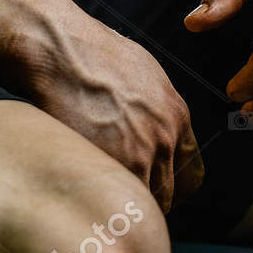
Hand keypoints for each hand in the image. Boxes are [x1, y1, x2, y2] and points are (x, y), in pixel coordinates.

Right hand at [1, 0, 203, 211]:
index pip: (192, 172)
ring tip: (105, 203)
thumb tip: (152, 125)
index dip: (174, 188)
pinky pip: (118, 199)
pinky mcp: (112, 163)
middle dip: (150, 202)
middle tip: (126, 203)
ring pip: (145, 201)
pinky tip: (91, 196)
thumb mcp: (142, 72)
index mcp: (176, 114)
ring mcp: (141, 153)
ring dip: (126, 204)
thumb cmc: (90, 51)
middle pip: (170, 192)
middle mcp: (165, 136)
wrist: (59, 48)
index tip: (157, 193)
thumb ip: (156, 107)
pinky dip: (107, 202)